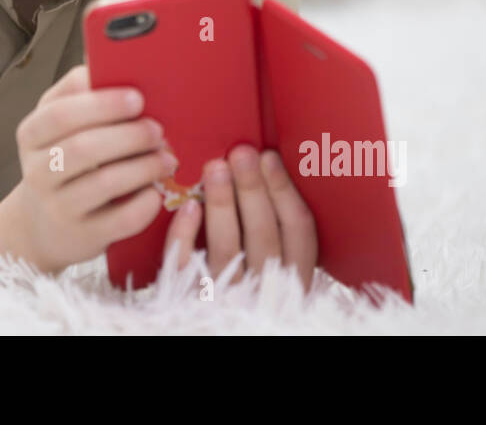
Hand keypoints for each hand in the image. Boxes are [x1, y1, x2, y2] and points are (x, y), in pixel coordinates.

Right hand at [9, 64, 178, 274]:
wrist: (42, 224)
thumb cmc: (63, 158)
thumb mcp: (61, 123)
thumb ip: (83, 91)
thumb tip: (124, 53)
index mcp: (32, 132)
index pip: (62, 112)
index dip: (102, 104)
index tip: (138, 97)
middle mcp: (37, 169)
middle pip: (84, 148)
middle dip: (129, 135)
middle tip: (159, 129)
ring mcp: (56, 206)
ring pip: (103, 183)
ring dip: (143, 166)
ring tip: (167, 157)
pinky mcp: (80, 236)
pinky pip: (118, 220)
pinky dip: (143, 204)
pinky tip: (156, 192)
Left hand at [162, 144, 316, 291]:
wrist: (214, 331)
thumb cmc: (250, 282)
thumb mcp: (277, 261)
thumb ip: (276, 226)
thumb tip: (266, 164)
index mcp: (294, 277)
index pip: (298, 230)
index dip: (285, 191)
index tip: (269, 157)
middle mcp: (266, 289)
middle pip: (263, 235)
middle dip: (252, 189)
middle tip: (242, 153)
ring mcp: (228, 297)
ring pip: (226, 248)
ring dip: (222, 204)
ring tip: (215, 167)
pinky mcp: (192, 300)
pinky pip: (187, 266)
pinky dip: (186, 236)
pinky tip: (189, 206)